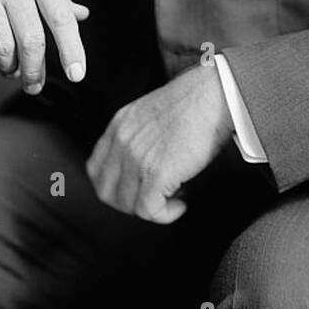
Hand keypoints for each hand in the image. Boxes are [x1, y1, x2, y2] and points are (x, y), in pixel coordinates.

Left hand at [86, 62, 233, 223]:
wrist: (213, 93)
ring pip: (127, 204)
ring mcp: (137, 158)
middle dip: (129, 202)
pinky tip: (179, 204)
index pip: (95, 169)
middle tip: (153, 198)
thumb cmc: (195, 101)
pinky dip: (165, 215)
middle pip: (106, 191)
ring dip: (151, 208)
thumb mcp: (152, 112)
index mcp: (120, 124)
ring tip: (172, 196)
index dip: (113, 186)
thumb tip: (145, 162)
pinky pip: (148, 210)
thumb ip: (138, 134)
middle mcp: (123, 141)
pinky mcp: (157, 173)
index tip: (132, 189)